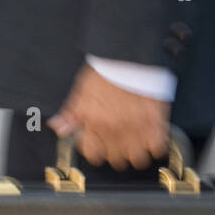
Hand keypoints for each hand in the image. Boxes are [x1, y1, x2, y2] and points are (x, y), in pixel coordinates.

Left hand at [48, 64, 169, 170]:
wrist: (132, 54)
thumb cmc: (107, 69)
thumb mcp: (82, 89)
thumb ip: (70, 112)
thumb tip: (58, 128)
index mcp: (95, 124)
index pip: (93, 154)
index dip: (97, 149)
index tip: (101, 143)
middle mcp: (114, 131)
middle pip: (116, 160)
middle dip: (117, 152)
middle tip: (120, 140)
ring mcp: (136, 130)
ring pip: (137, 160)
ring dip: (137, 153)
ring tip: (136, 142)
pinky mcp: (155, 124)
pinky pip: (156, 148)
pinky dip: (155, 145)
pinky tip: (151, 136)